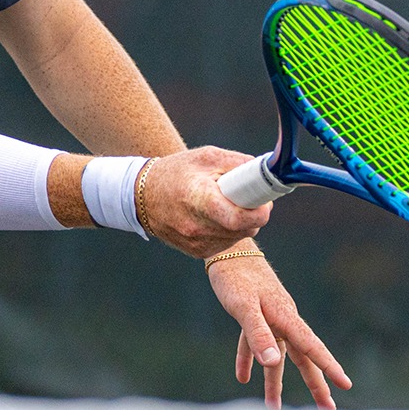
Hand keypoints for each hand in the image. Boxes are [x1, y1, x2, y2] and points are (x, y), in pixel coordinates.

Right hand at [135, 146, 271, 258]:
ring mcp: (197, 243)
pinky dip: (230, 230)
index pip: (239, 217)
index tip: (263, 199)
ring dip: (243, 221)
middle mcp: (197, 226)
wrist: (143, 197)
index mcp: (199, 199)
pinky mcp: (198, 253)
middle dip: (254, 212)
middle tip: (247, 195)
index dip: (259, 210)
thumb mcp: (206, 157)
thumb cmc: (176, 172)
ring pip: (240, 236)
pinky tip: (215, 216)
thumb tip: (266, 173)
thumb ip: (238, 163)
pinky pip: (228, 242)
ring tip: (224, 203)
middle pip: (246, 227)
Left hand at [206, 246, 350, 409]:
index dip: (329, 367)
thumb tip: (272, 363)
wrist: (224, 248)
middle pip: (302, 357)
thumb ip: (258, 334)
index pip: (311, 347)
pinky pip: (253, 343)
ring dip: (274, 382)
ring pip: (277, 356)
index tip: (346, 385)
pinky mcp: (253, 314)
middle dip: (315, 384)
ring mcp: (269, 318)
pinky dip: (248, 360)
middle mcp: (283, 320)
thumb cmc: (234, 276)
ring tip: (273, 408)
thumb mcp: (243, 307)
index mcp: (285, 317)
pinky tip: (243, 378)